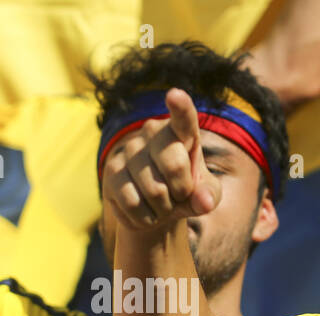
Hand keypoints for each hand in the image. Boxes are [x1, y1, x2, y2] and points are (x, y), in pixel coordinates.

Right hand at [102, 87, 221, 231]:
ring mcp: (129, 149)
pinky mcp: (111, 169)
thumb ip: (209, 196)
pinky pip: (133, 202)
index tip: (174, 95)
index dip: (180, 107)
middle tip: (179, 197)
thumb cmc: (185, 194)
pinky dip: (144, 217)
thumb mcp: (205, 195)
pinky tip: (144, 213)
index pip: (183, 118)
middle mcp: (153, 132)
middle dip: (182, 191)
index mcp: (182, 132)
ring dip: (163, 208)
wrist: (153, 207)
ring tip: (160, 205)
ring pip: (153, 190)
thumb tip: (202, 203)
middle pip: (174, 165)